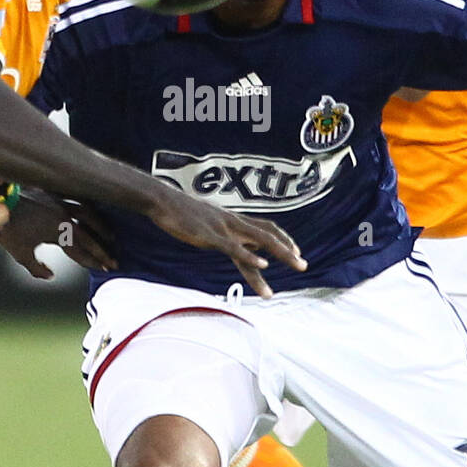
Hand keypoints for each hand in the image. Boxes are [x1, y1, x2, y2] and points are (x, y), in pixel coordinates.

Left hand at [0, 190, 116, 278]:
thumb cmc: (9, 229)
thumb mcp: (21, 254)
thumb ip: (37, 268)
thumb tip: (51, 276)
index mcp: (58, 234)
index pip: (81, 251)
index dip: (93, 261)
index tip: (105, 269)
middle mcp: (64, 217)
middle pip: (89, 236)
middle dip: (102, 250)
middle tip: (113, 261)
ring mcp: (61, 203)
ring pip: (89, 215)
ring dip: (101, 227)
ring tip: (110, 236)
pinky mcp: (56, 193)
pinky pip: (78, 200)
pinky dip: (88, 207)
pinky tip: (93, 212)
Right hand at [146, 186, 305, 297]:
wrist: (161, 200)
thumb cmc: (179, 212)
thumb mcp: (203, 222)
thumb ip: (216, 231)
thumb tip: (222, 240)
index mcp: (232, 220)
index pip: (266, 227)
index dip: (283, 239)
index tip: (295, 251)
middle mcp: (233, 223)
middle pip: (268, 235)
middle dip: (288, 251)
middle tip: (304, 265)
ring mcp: (223, 229)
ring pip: (259, 241)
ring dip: (281, 254)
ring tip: (297, 266)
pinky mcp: (210, 237)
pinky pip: (234, 248)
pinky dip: (251, 257)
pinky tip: (263, 266)